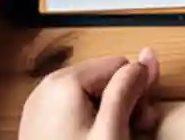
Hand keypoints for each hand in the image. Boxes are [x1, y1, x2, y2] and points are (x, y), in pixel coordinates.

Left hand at [20, 50, 160, 139]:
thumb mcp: (112, 131)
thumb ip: (128, 89)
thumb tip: (147, 53)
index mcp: (64, 81)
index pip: (121, 65)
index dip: (137, 93)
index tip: (141, 122)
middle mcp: (47, 86)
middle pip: (104, 77)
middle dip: (123, 103)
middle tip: (131, 134)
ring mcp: (39, 104)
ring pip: (90, 94)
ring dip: (109, 114)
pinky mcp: (37, 122)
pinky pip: (72, 108)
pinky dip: (88, 122)